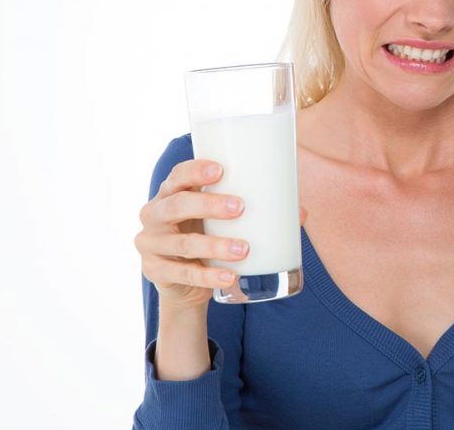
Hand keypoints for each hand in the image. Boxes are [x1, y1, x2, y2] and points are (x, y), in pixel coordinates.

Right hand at [135, 158, 307, 309]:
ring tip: (244, 249)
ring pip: (182, 244)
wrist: (181, 284)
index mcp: (171, 193)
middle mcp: (154, 214)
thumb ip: (254, 212)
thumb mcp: (221, 221)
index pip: (177, 175)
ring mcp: (151, 245)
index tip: (220, 170)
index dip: (195, 170)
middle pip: (176, 205)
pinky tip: (229, 277)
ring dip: (214, 246)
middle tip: (240, 208)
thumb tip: (302, 213)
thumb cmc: (205, 236)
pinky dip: (208, 277)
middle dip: (208, 205)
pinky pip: (182, 274)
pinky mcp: (154, 272)